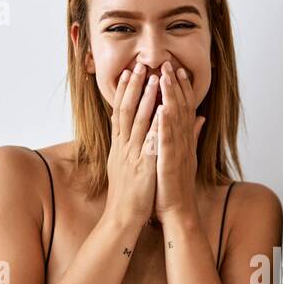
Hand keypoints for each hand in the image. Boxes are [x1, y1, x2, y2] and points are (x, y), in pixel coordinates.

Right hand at [103, 59, 160, 226]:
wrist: (121, 218)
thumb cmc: (128, 194)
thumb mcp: (127, 166)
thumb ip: (131, 146)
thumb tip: (131, 132)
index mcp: (120, 145)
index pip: (120, 112)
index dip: (124, 91)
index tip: (129, 72)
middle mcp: (123, 147)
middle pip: (126, 111)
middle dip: (133, 87)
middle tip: (139, 65)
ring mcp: (132, 156)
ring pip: (138, 122)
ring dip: (145, 100)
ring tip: (152, 79)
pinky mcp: (143, 167)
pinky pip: (149, 144)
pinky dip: (155, 126)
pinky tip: (162, 112)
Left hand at [154, 60, 206, 223]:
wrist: (178, 212)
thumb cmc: (176, 187)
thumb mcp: (185, 157)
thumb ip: (192, 136)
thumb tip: (199, 118)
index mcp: (184, 141)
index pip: (184, 109)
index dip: (181, 89)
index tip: (176, 70)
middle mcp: (184, 143)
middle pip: (181, 108)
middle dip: (175, 85)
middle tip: (170, 63)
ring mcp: (178, 152)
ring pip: (175, 119)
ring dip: (171, 97)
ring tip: (165, 77)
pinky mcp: (170, 163)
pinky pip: (168, 141)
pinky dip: (165, 124)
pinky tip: (162, 108)